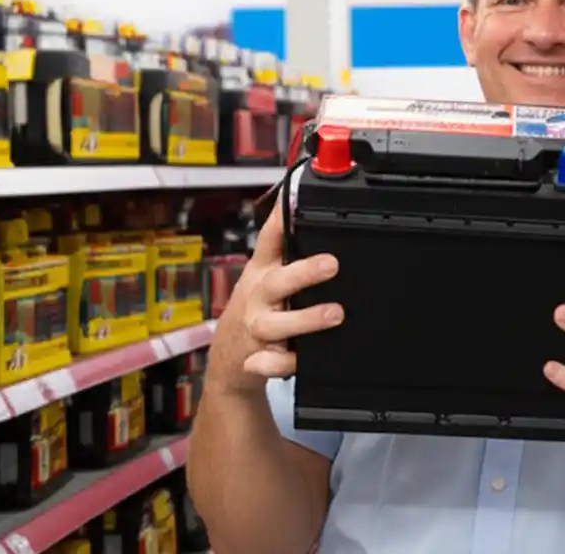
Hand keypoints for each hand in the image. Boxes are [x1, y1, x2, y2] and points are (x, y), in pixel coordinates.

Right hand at [206, 206, 344, 396]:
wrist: (230, 358)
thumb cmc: (258, 307)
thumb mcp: (267, 274)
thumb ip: (288, 248)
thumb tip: (308, 207)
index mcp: (263, 271)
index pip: (269, 239)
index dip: (281, 219)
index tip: (295, 199)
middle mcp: (259, 296)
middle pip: (277, 281)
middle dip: (304, 272)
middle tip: (333, 264)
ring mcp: (257, 327)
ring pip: (276, 324)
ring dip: (305, 320)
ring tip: (335, 313)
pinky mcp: (258, 358)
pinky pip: (270, 364)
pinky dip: (280, 364)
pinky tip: (296, 359)